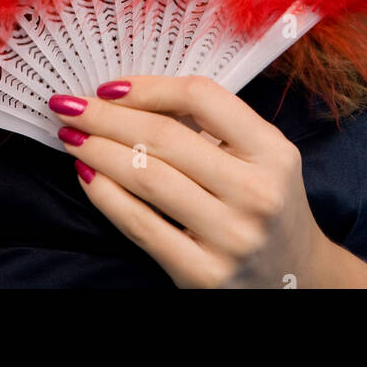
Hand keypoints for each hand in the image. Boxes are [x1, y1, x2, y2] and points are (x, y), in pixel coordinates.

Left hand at [47, 74, 327, 288]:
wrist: (296, 279)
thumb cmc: (265, 201)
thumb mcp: (261, 154)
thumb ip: (213, 124)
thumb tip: (131, 95)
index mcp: (272, 151)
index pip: (201, 98)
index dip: (148, 87)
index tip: (109, 87)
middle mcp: (256, 192)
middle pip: (165, 136)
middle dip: (106, 117)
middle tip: (70, 105)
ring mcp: (230, 236)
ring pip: (147, 178)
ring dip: (98, 151)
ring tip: (72, 136)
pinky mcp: (203, 274)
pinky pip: (141, 225)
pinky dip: (105, 196)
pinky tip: (87, 176)